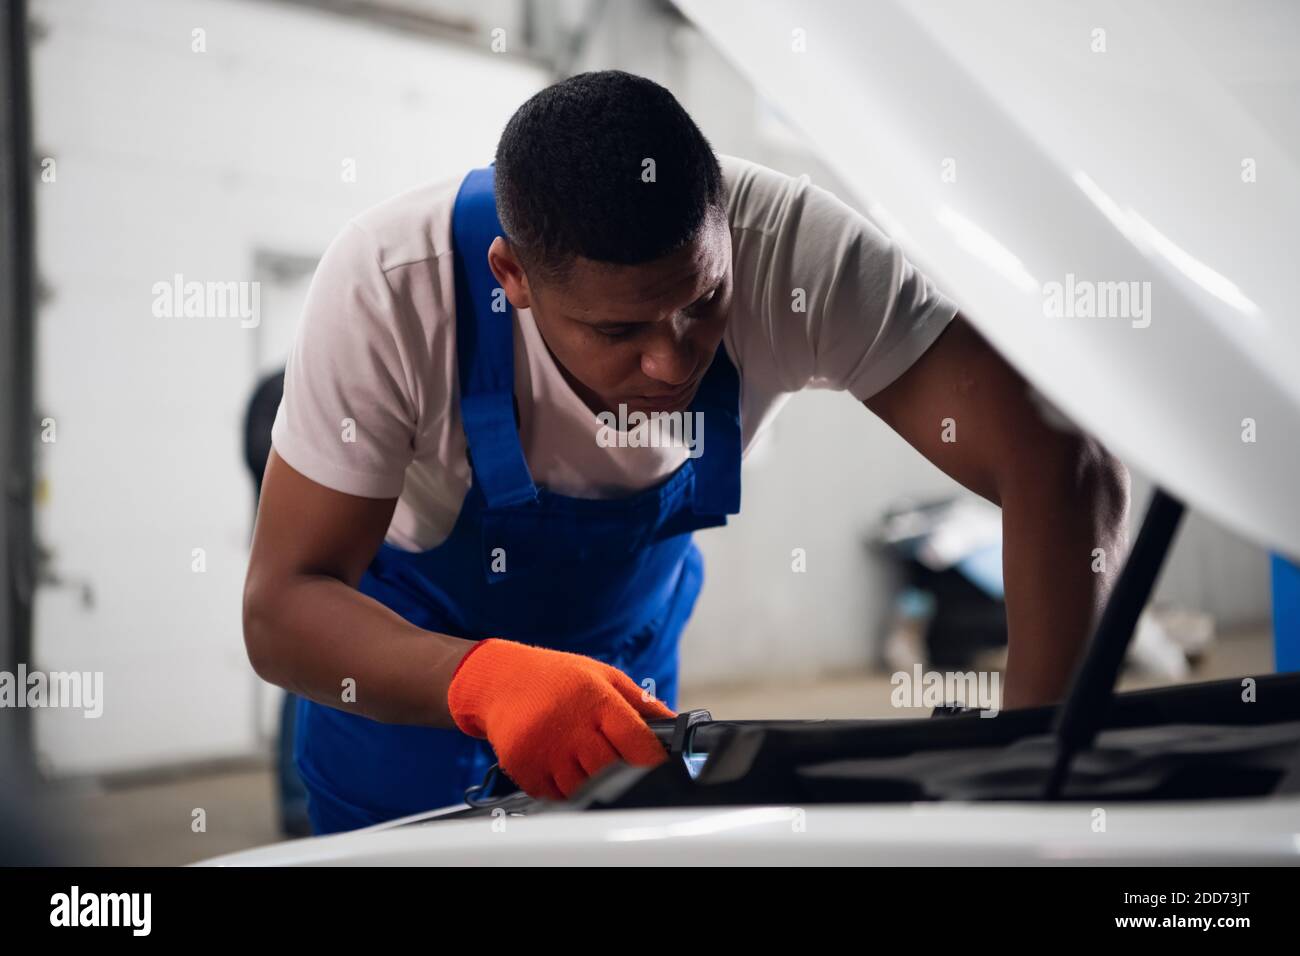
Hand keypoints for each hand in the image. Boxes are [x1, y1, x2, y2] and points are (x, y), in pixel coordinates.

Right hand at [447, 638, 674, 799]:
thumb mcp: (603, 675)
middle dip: (621, 771)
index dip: (653, 760)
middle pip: (612, 770)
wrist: (500, 679)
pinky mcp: (523, 766)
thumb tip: (676, 726)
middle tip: (620, 763)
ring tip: (584, 757)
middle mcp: (568, 724)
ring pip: (584, 788)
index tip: (661, 768)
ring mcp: (544, 748)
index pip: (636, 740)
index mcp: (594, 699)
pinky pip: (555, 794)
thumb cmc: (555, 677)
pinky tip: (561, 763)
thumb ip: (641, 702)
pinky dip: (564, 787)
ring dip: (591, 781)